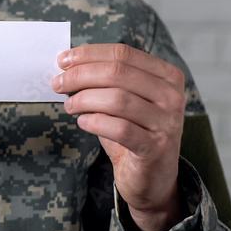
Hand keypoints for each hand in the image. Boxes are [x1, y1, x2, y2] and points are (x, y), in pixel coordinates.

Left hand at [52, 43, 186, 230]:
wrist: (152, 177)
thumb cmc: (133, 132)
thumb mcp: (123, 101)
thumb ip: (105, 81)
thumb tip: (68, 65)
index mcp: (167, 76)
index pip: (124, 53)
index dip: (89, 54)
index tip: (63, 60)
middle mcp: (172, 96)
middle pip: (118, 73)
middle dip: (81, 75)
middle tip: (59, 83)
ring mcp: (167, 123)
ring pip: (118, 99)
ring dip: (85, 99)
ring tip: (70, 105)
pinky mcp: (156, 148)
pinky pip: (120, 129)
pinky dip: (95, 122)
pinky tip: (82, 122)